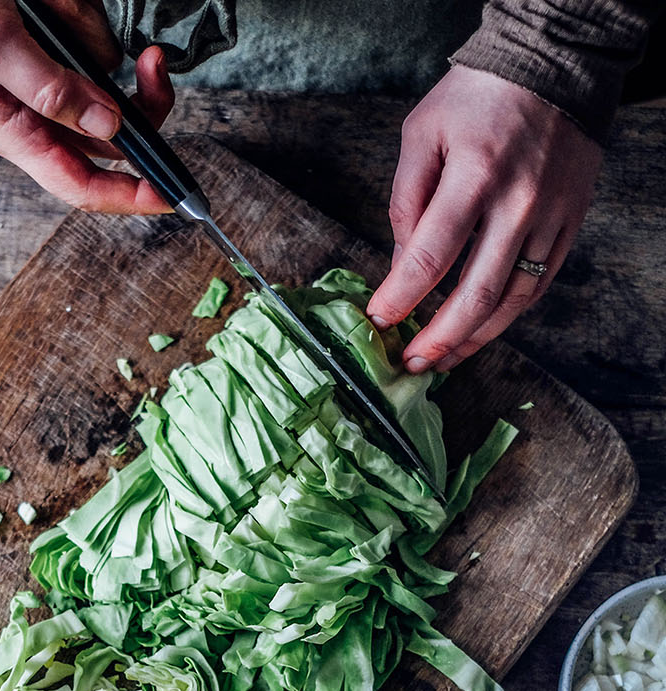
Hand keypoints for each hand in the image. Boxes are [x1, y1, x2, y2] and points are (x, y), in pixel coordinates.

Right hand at [0, 0, 174, 212]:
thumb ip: (49, 89)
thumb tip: (108, 126)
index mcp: (15, 133)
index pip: (80, 185)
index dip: (128, 196)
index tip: (168, 194)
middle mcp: (36, 117)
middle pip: (110, 140)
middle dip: (140, 105)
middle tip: (154, 64)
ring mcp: (48, 83)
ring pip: (106, 85)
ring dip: (95, 42)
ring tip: (61, 8)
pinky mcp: (54, 50)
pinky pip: (92, 44)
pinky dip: (85, 19)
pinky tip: (57, 2)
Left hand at [366, 66, 602, 371]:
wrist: (552, 67)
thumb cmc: (477, 97)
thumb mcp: (422, 133)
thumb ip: (406, 200)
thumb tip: (399, 263)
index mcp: (474, 176)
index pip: (431, 257)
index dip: (401, 297)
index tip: (380, 320)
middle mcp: (518, 203)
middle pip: (476, 294)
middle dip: (439, 338)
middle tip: (411, 363)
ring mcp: (550, 217)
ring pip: (511, 300)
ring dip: (473, 339)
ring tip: (442, 360)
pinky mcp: (570, 224)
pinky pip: (537, 285)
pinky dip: (506, 315)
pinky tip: (479, 329)